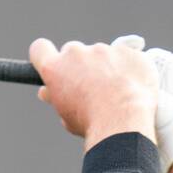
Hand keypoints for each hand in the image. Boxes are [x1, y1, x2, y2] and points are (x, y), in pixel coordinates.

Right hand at [28, 37, 158, 150]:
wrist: (125, 121)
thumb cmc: (91, 123)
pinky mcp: (127, 51)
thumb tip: (47, 91)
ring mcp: (103, 49)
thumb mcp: (66, 115)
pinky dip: (128, 67)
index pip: (39, 49)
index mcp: (54, 69)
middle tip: (89, 84)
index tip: (53, 64)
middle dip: (78, 63)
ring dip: (105, 65)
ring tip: (115, 91)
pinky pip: (126, 56)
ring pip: (101, 53)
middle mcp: (76, 53)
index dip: (45, 56)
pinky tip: (132, 86)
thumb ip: (56, 98)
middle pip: (72, 50)